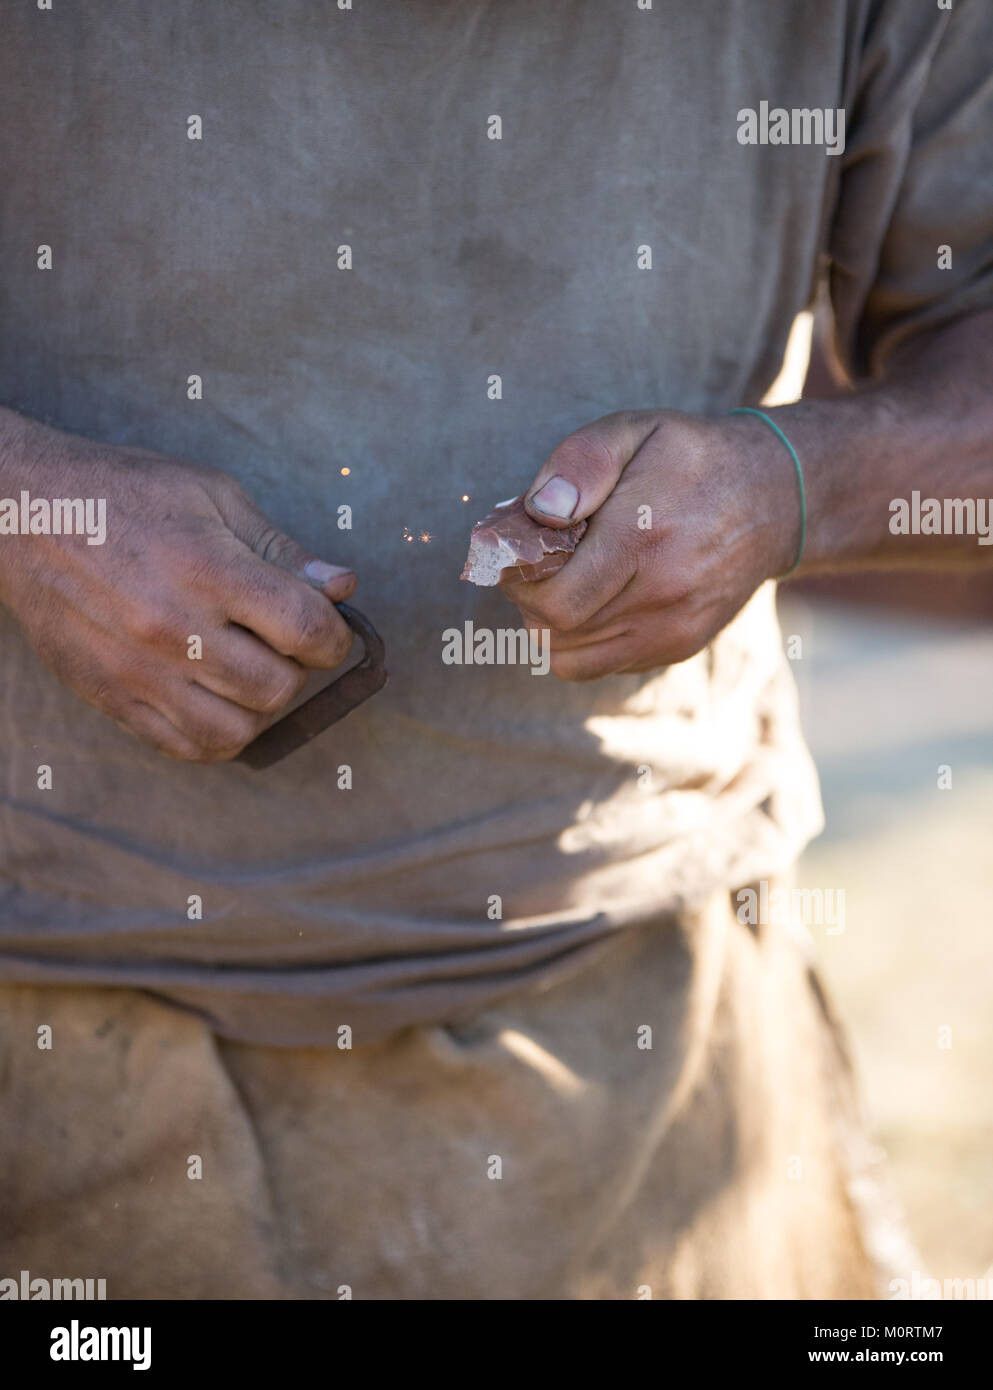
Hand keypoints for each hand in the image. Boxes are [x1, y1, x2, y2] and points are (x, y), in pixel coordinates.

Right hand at [0, 411, 355, 760]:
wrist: (23, 514)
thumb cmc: (126, 493)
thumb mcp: (214, 496)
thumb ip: (282, 549)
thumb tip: (342, 587)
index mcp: (207, 570)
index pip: (306, 628)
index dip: (333, 634)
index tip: (324, 625)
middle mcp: (173, 629)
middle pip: (278, 687)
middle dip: (296, 667)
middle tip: (278, 640)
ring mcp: (138, 672)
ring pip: (236, 731)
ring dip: (257, 707)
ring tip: (245, 671)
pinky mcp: (110, 696)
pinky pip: (184, 747)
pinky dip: (215, 732)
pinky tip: (213, 696)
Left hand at [499, 409, 799, 679]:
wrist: (774, 497)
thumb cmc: (689, 458)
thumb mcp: (633, 430)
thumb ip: (581, 462)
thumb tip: (541, 510)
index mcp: (642, 536)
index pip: (553, 600)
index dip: (520, 582)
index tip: (520, 553)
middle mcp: (662, 593)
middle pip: (557, 632)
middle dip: (530, 602)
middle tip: (537, 568)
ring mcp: (674, 627)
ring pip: (573, 659)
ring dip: (552, 627)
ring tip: (564, 583)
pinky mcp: (681, 645)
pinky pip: (604, 664)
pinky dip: (584, 641)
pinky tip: (595, 599)